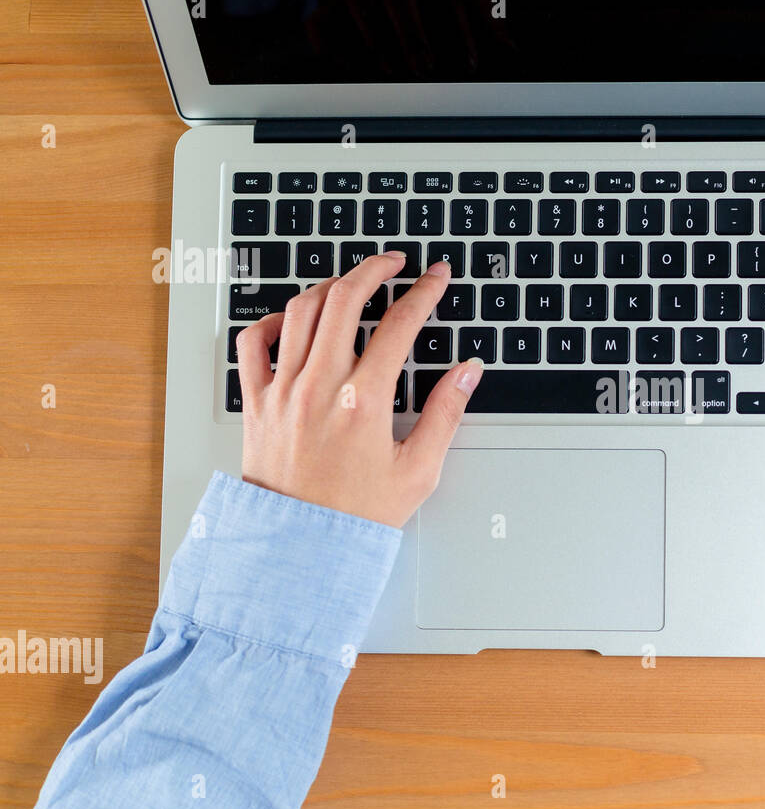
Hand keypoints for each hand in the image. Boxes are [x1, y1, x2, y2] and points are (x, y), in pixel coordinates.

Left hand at [235, 253, 481, 526]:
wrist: (299, 546)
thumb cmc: (356, 516)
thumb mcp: (418, 471)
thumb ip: (445, 414)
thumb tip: (467, 374)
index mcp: (363, 400)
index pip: (400, 324)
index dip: (424, 292)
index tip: (436, 278)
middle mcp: (319, 385)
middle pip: (345, 298)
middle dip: (374, 269)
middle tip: (394, 262)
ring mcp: (283, 389)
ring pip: (300, 310)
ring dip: (330, 286)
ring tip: (350, 282)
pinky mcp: (258, 402)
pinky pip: (253, 343)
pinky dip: (271, 321)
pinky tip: (291, 321)